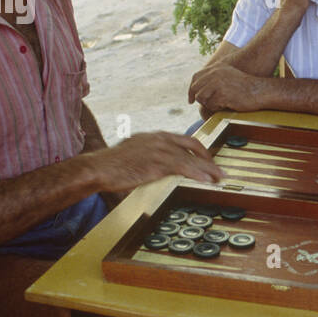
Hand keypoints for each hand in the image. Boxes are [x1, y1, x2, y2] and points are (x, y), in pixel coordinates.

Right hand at [87, 132, 221, 191]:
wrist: (98, 168)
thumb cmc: (111, 166)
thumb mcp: (133, 155)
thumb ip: (149, 157)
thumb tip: (158, 167)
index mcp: (154, 136)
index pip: (183, 139)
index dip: (198, 150)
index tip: (206, 160)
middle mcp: (159, 139)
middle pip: (192, 145)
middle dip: (208, 158)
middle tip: (217, 170)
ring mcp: (159, 149)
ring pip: (191, 158)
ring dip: (208, 169)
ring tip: (219, 177)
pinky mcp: (158, 162)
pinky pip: (184, 167)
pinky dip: (198, 174)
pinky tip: (207, 180)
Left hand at [188, 63, 268, 114]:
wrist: (260, 91)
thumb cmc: (246, 86)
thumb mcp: (228, 75)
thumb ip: (214, 78)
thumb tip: (199, 88)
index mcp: (216, 68)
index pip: (195, 77)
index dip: (191, 89)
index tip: (191, 99)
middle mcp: (215, 74)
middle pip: (196, 89)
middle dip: (199, 99)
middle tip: (206, 106)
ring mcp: (218, 84)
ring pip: (202, 98)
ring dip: (209, 104)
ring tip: (220, 104)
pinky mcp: (222, 94)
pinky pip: (211, 105)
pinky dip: (217, 109)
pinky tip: (227, 106)